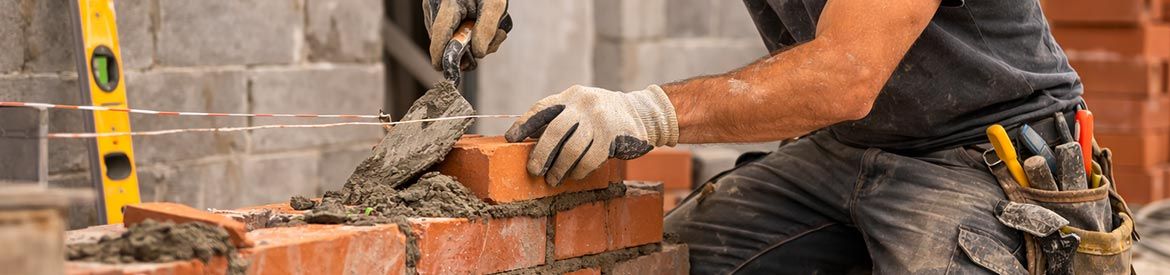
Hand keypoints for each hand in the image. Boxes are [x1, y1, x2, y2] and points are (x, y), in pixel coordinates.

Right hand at [422, 0, 509, 69]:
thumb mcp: (494, 4)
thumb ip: (487, 28)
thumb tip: (478, 54)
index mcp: (449, 4)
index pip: (440, 34)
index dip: (440, 55)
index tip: (442, 69)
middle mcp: (436, 7)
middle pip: (445, 40)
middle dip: (468, 49)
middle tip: (494, 42)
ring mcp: (435, 9)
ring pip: (449, 38)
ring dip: (472, 42)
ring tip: (494, 31)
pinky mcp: (440, 12)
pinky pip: (451, 32)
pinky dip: (468, 35)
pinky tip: (482, 27)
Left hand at [505, 85, 678, 185]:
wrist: (642, 113)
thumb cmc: (603, 115)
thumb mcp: (581, 108)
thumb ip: (560, 118)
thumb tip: (530, 139)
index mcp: (571, 96)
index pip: (541, 108)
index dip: (523, 124)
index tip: (510, 138)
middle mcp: (583, 104)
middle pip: (554, 130)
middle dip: (540, 153)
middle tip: (533, 170)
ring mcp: (599, 120)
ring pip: (571, 149)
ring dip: (559, 168)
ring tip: (552, 179)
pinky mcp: (612, 137)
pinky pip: (589, 159)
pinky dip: (579, 171)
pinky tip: (574, 175)